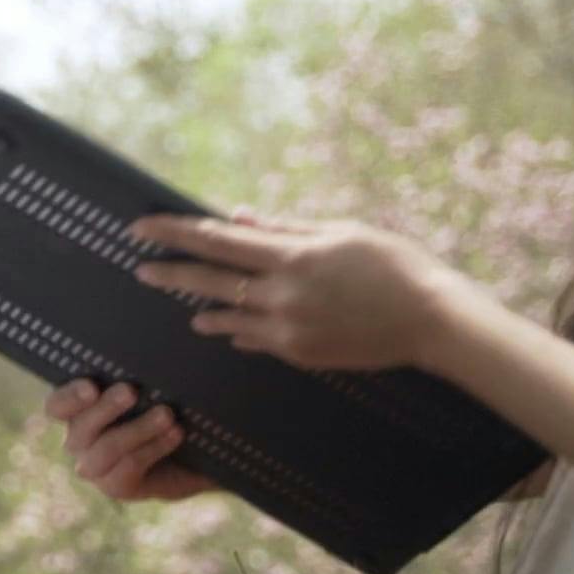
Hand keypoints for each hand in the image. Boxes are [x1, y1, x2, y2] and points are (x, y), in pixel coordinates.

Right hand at [46, 379, 218, 503]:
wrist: (195, 453)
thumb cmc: (170, 408)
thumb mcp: (156, 385)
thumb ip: (146, 369)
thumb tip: (161, 331)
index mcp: (79, 410)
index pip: (57, 406)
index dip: (69, 397)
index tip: (92, 387)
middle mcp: (80, 440)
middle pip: (79, 428)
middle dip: (105, 408)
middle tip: (131, 391)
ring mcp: (96, 467)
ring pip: (105, 449)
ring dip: (136, 430)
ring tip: (167, 414)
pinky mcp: (117, 486)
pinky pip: (127, 468)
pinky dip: (152, 448)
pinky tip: (176, 433)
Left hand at [129, 212, 469, 372]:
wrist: (433, 321)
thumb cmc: (394, 265)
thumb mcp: (341, 233)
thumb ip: (285, 228)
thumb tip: (237, 219)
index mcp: (292, 257)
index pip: (217, 241)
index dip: (175, 233)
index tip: (140, 227)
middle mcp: (282, 296)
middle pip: (211, 281)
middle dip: (171, 272)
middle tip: (139, 266)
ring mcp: (289, 330)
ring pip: (228, 317)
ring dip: (201, 307)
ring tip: (179, 301)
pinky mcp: (300, 355)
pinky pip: (255, 340)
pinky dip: (237, 330)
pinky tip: (221, 326)